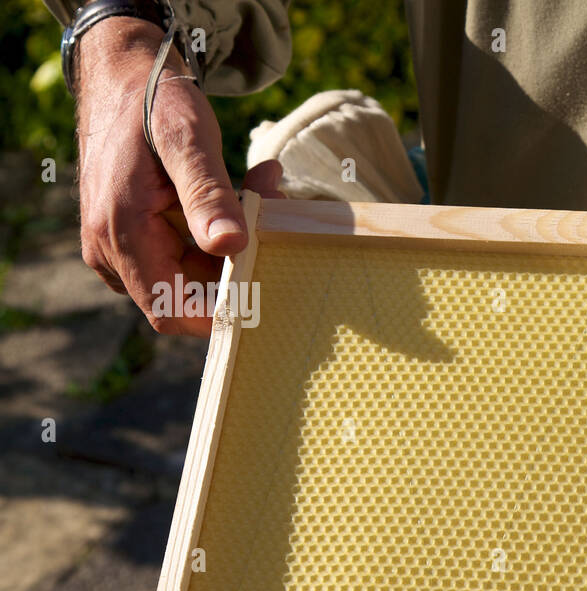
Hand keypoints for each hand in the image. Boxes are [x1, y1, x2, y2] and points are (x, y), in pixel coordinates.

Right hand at [75, 18, 283, 335]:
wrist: (120, 77)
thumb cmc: (155, 102)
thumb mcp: (189, 139)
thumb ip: (208, 193)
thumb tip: (230, 245)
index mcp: (121, 232)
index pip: (172, 308)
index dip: (219, 312)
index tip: (267, 287)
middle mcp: (110, 250)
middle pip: (185, 297)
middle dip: (235, 271)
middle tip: (270, 213)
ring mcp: (116, 248)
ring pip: (186, 278)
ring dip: (230, 251)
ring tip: (260, 191)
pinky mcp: (129, 240)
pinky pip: (179, 259)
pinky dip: (214, 239)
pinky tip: (239, 198)